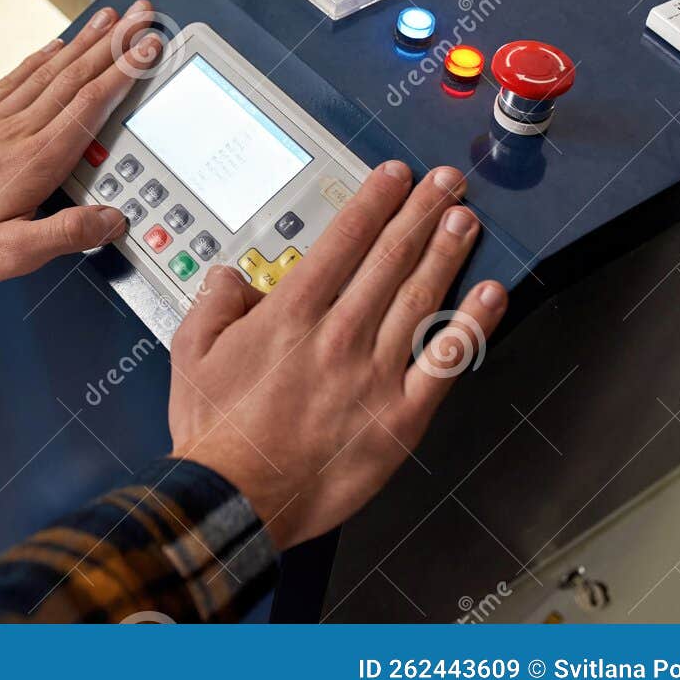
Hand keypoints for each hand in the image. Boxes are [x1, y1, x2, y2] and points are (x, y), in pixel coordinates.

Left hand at [0, 0, 162, 289]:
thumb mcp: (12, 255)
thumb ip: (64, 235)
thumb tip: (112, 220)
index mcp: (34, 161)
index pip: (88, 105)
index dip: (123, 74)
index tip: (148, 48)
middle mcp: (17, 132)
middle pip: (75, 77)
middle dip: (114, 43)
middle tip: (142, 14)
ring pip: (49, 70)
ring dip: (84, 41)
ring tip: (110, 17)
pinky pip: (16, 78)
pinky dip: (41, 57)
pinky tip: (56, 45)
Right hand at [167, 162, 507, 549]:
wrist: (235, 501)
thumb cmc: (215, 436)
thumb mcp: (189, 354)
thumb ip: (214, 304)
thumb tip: (231, 276)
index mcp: (289, 315)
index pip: (343, 241)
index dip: (374, 202)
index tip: (394, 177)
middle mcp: (338, 336)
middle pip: (390, 258)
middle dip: (422, 212)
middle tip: (446, 182)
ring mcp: (375, 376)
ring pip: (421, 299)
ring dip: (447, 252)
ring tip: (466, 220)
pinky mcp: (400, 418)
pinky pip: (445, 363)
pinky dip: (472, 326)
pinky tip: (490, 296)